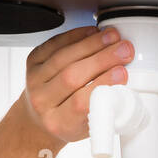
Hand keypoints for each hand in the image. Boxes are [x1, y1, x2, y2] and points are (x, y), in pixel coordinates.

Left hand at [20, 26, 133, 143]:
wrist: (42, 116)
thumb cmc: (69, 122)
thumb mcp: (90, 125)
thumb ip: (104, 108)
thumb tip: (121, 81)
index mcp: (58, 123)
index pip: (80, 103)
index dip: (102, 85)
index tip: (122, 73)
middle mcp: (42, 102)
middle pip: (72, 76)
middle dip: (102, 60)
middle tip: (124, 50)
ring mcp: (34, 80)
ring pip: (64, 57)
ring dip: (92, 44)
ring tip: (113, 37)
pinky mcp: (33, 62)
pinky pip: (56, 43)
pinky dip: (77, 35)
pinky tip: (93, 32)